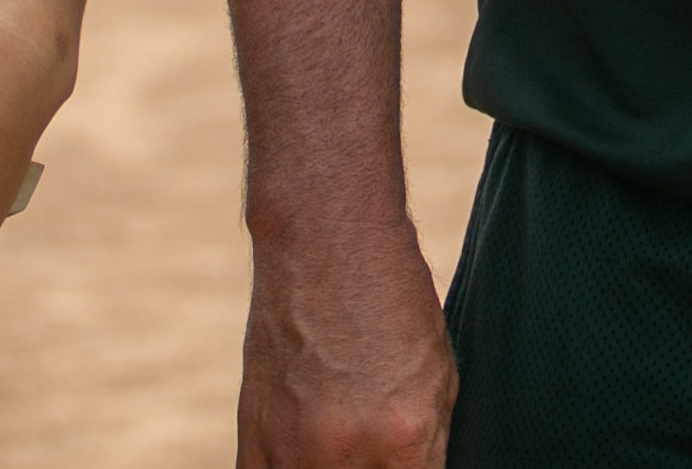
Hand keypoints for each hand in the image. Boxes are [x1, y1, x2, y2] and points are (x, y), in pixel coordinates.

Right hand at [235, 218, 453, 468]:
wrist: (323, 244)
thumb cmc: (392, 301)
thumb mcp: (437, 375)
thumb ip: (427, 446)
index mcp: (404, 439)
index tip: (406, 460)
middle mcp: (346, 454)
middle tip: (376, 447)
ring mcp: (292, 448)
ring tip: (340, 443)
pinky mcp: (253, 437)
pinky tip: (303, 455)